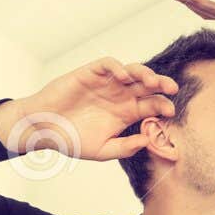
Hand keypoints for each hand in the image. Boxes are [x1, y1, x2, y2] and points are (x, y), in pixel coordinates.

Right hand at [0, 59, 176, 160]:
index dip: (163, 106)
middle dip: (163, 85)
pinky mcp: (91, 74)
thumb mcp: (102, 150)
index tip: (169, 113)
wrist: (41, 129)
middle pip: (149, 85)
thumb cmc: (71, 139)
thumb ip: (125, 147)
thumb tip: (147, 141)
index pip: (153, 104)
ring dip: (145, 73)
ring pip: (133, 71)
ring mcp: (108, 83)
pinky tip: (124, 76)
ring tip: (153, 81)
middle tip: (172, 89)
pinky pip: (108, 64)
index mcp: (128, 112)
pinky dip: (118, 67)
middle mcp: (122, 95)